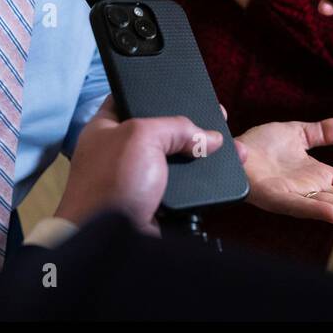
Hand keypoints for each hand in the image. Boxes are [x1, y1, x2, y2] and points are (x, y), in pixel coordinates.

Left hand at [55, 97, 223, 233]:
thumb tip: (209, 138)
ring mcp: (139, 179)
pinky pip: (184, 188)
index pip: (132, 99)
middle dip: (189, 128)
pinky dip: (202, 185)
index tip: (184, 90)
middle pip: (162, 131)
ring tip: (226, 148)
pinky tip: (220, 176)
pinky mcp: (156, 203)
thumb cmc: (109, 184)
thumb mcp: (142, 136)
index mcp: (105, 128)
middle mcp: (121, 152)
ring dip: (200, 157)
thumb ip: (177, 127)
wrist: (109, 242)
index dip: (157, 92)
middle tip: (215, 120)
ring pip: (177, 161)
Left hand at [237, 119, 332, 232]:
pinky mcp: (275, 196)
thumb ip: (324, 132)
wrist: (230, 147)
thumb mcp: (297, 132)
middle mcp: (309, 189)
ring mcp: (294, 195)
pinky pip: (298, 205)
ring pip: (330, 206)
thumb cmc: (259, 145)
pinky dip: (317, 211)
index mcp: (317, 176)